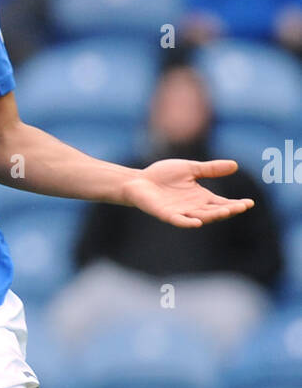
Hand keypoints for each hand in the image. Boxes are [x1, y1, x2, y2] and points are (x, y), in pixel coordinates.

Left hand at [121, 158, 253, 228]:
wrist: (139, 181)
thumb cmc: (163, 176)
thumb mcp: (191, 169)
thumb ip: (210, 169)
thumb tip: (235, 165)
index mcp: (200, 197)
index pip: (221, 203)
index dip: (235, 204)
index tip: (249, 203)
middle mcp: (193, 207)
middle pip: (214, 211)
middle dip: (228, 209)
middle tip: (241, 207)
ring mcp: (180, 212)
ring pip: (200, 216)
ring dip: (213, 215)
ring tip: (227, 211)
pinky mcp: (166, 214)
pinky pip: (179, 221)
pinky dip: (188, 222)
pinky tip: (198, 222)